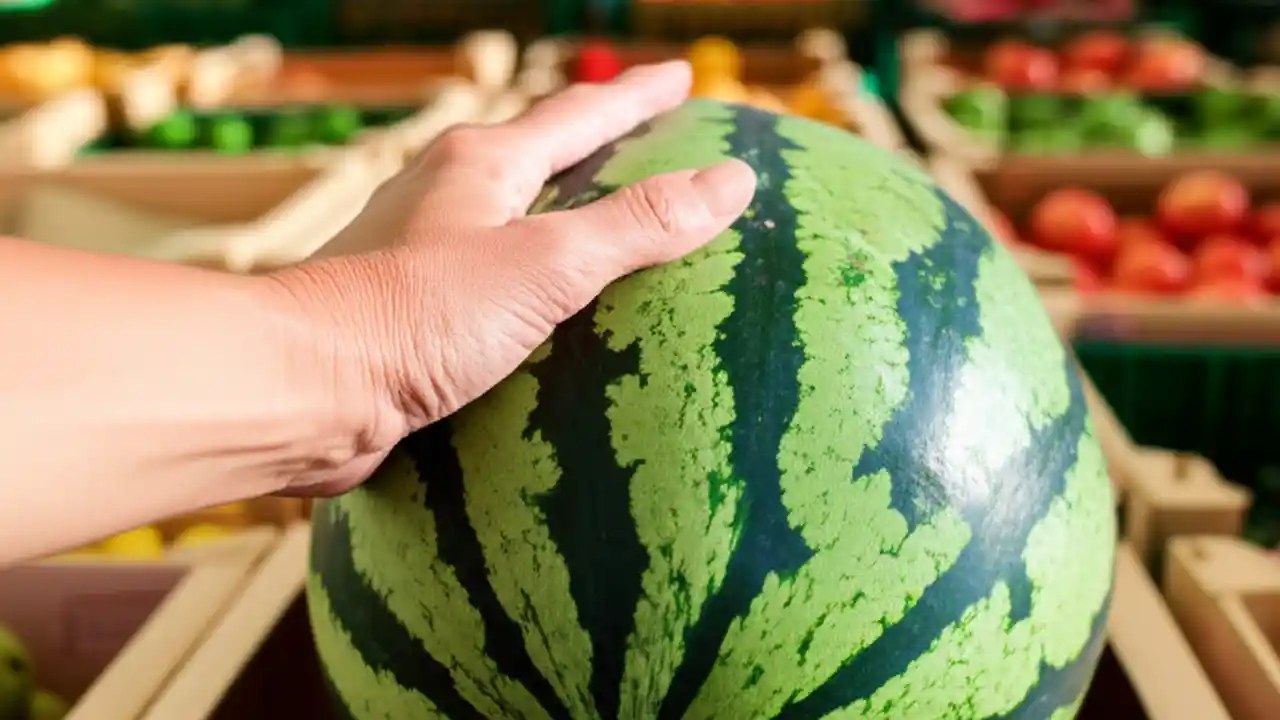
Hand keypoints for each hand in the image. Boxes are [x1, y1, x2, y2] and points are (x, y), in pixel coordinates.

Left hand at [266, 61, 756, 496]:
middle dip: (591, 145)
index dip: (636, 97)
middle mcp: (445, 195)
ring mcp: (418, 252)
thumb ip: (638, 225)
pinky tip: (539, 318)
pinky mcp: (405, 311)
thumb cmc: (418, 315)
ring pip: (504, 216)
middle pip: (535, 155)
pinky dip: (525, 281)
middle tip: (643, 141)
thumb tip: (730, 183)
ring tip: (595, 221)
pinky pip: (485, 280)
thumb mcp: (548, 264)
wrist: (303, 387)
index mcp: (481, 165)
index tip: (681, 79)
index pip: (578, 116)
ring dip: (552, 212)